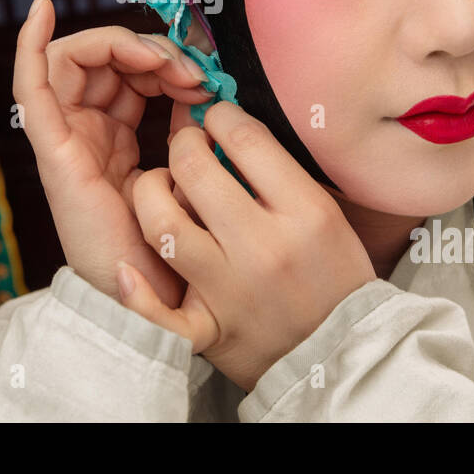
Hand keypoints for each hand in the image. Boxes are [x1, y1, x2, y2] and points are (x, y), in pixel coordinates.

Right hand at [13, 0, 212, 306]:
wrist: (148, 301)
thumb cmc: (169, 247)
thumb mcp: (189, 178)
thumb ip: (191, 135)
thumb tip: (206, 93)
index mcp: (112, 138)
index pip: (127, 71)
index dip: (163, 60)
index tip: (204, 78)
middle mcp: (84, 132)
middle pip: (103, 57)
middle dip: (149, 49)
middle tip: (192, 71)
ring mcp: (65, 137)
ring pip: (76, 57)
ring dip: (121, 43)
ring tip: (166, 64)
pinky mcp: (53, 148)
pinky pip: (31, 84)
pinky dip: (30, 40)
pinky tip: (43, 5)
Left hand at [115, 100, 376, 391]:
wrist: (345, 356)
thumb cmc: (336, 277)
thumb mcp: (327, 215)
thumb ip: (279, 174)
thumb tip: (230, 131)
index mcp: (305, 213)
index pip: (246, 139)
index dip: (222, 117)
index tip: (217, 119)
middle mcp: (264, 248)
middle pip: (195, 170)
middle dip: (184, 144)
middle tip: (188, 148)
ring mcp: (230, 290)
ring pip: (162, 225)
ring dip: (151, 195)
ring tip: (160, 190)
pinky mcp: (210, 331)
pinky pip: (161, 316)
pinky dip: (138, 295)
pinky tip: (128, 270)